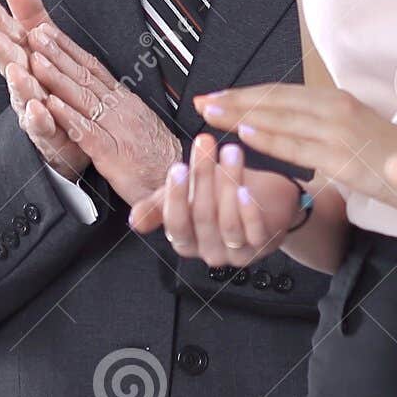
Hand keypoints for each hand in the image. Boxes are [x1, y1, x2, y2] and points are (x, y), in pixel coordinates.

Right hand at [0, 0, 85, 178]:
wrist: (72, 145)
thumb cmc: (51, 94)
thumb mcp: (41, 49)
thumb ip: (29, 15)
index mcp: (26, 63)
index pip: (10, 38)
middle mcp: (26, 87)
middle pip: (11, 65)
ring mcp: (36, 114)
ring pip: (26, 97)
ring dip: (19, 84)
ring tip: (16, 70)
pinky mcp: (51, 139)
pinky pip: (45, 130)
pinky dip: (40, 120)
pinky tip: (38, 109)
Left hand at [21, 18, 179, 204]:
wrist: (181, 182)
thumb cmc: (159, 159)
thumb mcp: (139, 123)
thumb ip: (119, 107)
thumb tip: (101, 91)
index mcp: (125, 102)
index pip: (94, 68)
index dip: (70, 49)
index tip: (50, 32)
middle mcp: (120, 109)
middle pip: (85, 76)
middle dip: (58, 53)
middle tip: (36, 34)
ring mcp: (116, 129)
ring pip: (82, 98)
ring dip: (57, 77)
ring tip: (37, 60)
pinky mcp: (112, 154)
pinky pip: (86, 131)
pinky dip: (68, 117)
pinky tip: (51, 105)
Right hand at [127, 133, 300, 266]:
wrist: (261, 200)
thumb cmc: (216, 194)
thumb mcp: (183, 197)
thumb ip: (157, 207)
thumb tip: (134, 220)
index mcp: (185, 242)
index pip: (175, 224)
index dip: (175, 197)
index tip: (178, 167)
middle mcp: (208, 251)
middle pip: (202, 217)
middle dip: (203, 176)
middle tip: (205, 143)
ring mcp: (235, 253)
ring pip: (228, 223)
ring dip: (229, 183)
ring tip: (230, 151)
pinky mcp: (262, 246)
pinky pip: (253, 232)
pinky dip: (248, 210)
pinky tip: (245, 187)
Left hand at [193, 83, 396, 211]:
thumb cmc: (392, 157)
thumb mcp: (351, 132)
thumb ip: (317, 127)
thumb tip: (282, 125)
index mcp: (336, 100)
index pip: (281, 93)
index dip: (245, 94)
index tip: (216, 95)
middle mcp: (336, 109)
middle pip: (275, 100)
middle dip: (234, 100)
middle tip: (201, 100)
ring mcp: (339, 133)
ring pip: (281, 119)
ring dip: (242, 115)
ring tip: (211, 112)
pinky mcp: (343, 159)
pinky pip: (298, 147)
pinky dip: (269, 138)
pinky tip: (244, 133)